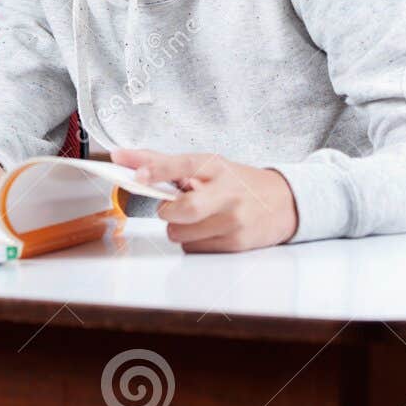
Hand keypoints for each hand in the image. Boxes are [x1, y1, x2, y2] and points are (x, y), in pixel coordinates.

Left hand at [112, 147, 297, 252]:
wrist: (284, 202)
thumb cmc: (238, 182)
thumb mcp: (208, 165)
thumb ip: (163, 162)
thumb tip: (121, 156)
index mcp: (214, 166)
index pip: (181, 165)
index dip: (156, 170)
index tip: (136, 175)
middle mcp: (226, 192)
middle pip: (183, 209)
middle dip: (169, 212)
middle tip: (172, 207)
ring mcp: (233, 220)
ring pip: (181, 234)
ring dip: (180, 229)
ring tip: (198, 219)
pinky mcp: (235, 244)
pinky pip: (194, 249)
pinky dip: (193, 242)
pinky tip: (210, 231)